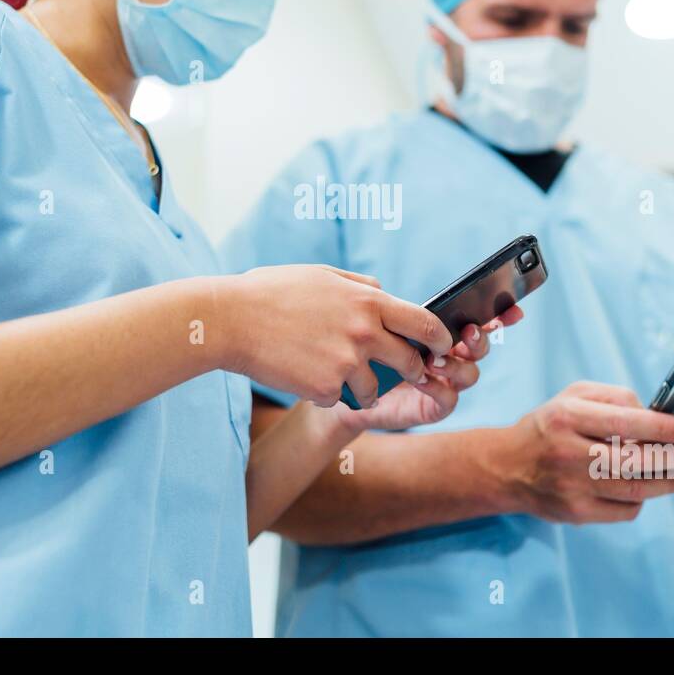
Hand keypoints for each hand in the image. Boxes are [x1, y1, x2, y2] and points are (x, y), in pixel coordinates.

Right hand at [215, 265, 452, 407]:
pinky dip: (327, 392)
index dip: (439, 339)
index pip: (424, 323)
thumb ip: (361, 286)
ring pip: (375, 388)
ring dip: (362, 386)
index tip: (441, 347)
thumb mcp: (323, 276)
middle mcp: (365, 333)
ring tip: (333, 371)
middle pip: (409, 362)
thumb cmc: (273, 293)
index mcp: (369, 301)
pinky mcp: (327, 389)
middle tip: (398, 371)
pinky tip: (304, 375)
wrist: (232, 321)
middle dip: (408, 369)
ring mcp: (347, 363)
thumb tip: (385, 293)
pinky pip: (340, 398)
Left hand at [334, 308, 524, 433]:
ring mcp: (446, 384)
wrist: (348, 387)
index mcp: (445, 334)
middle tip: (466, 332)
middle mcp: (451, 358)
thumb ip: (407, 316)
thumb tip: (418, 304)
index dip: (500, 317)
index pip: (480, 323)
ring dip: (455, 365)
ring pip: (470, 374)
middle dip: (478, 340)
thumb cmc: (369, 350)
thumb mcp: (387, 326)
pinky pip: (449, 398)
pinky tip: (421, 379)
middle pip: (481, 348)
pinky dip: (438, 387)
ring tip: (432, 359)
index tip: (512, 310)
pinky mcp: (434, 407)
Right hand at [494, 381, 673, 522]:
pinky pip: (624, 511)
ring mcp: (571, 487)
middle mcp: (567, 452)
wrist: (507, 467)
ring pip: (635, 490)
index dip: (664, 429)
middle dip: (673, 459)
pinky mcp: (575, 513)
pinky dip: (642, 500)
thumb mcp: (572, 397)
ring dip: (666, 483)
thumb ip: (614, 397)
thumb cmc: (547, 427)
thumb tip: (654, 414)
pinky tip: (644, 488)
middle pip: (635, 462)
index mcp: (567, 417)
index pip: (626, 423)